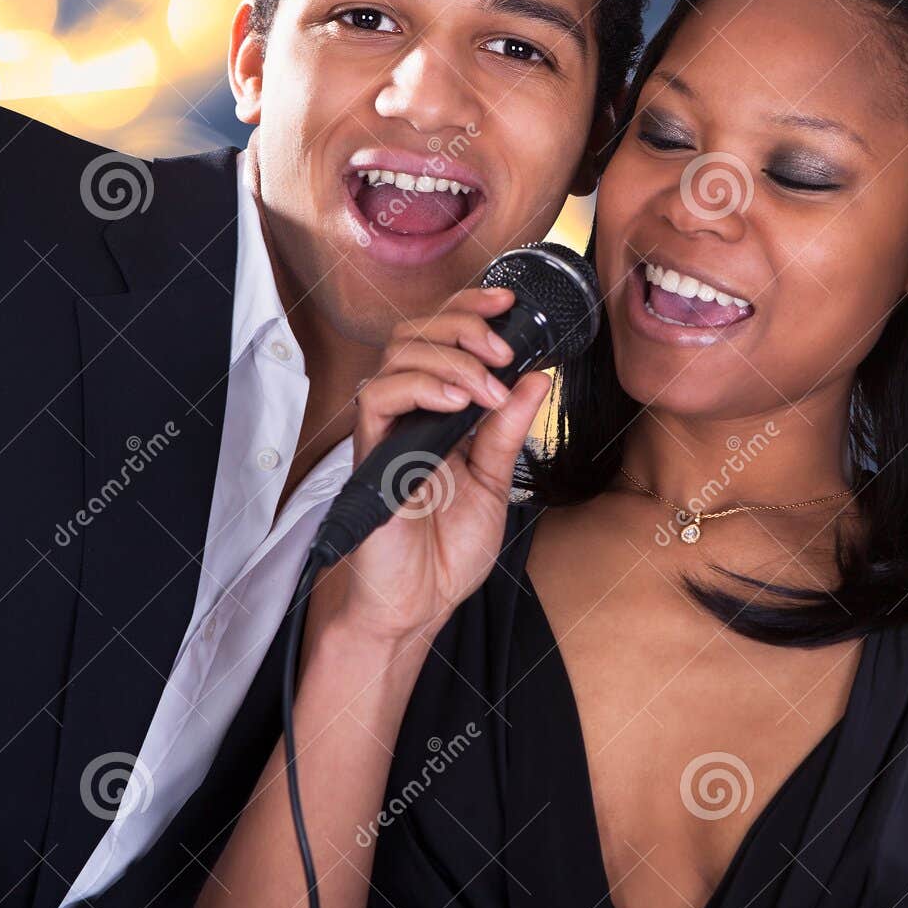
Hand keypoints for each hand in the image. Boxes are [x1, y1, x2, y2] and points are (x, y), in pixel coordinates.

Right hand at [311, 287, 552, 644]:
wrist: (418, 604)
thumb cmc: (446, 550)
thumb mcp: (495, 482)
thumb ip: (509, 431)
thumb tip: (537, 379)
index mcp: (440, 413)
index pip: (445, 338)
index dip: (471, 309)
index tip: (509, 303)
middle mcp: (409, 413)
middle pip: (417, 332)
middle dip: (464, 324)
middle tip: (502, 348)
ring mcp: (387, 430)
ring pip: (399, 355)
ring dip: (451, 357)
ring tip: (487, 386)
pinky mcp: (370, 453)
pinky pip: (379, 397)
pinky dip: (420, 386)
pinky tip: (455, 400)